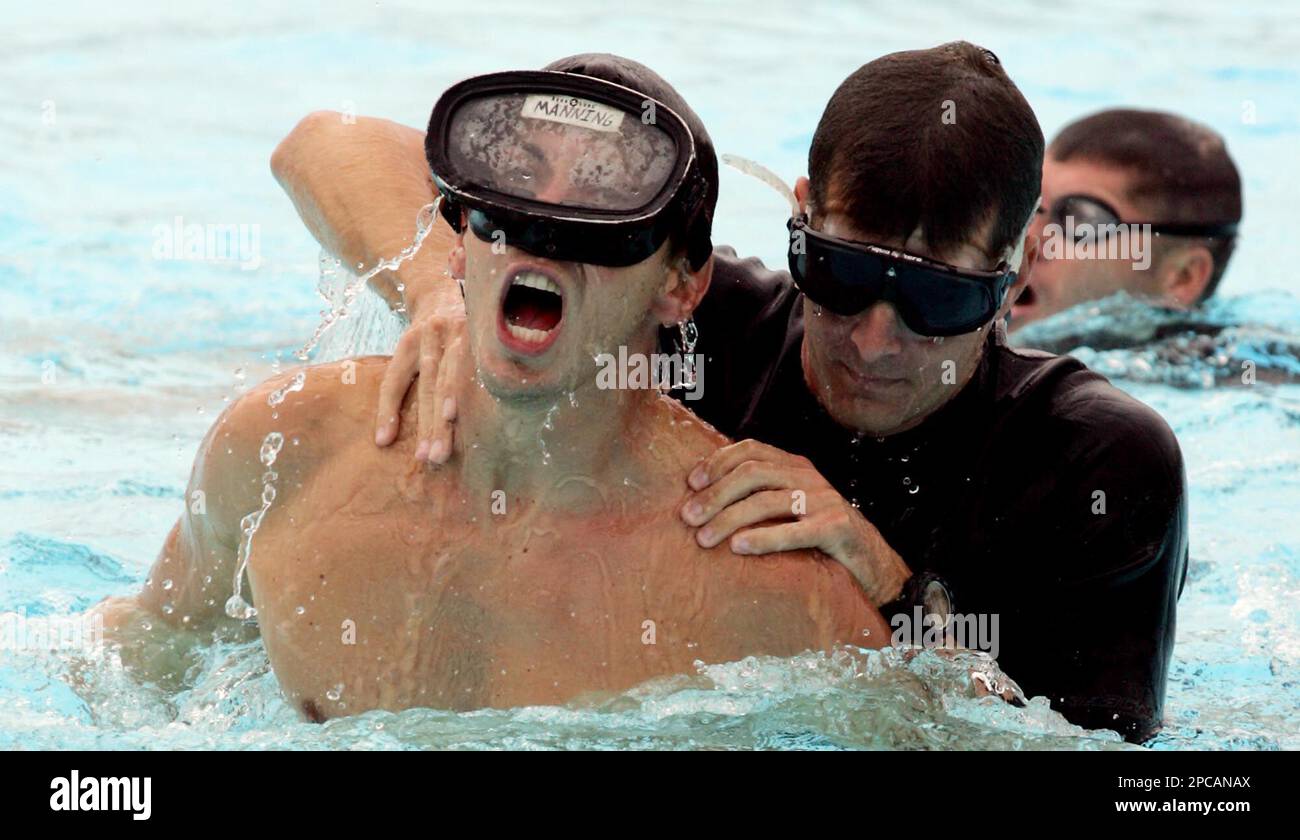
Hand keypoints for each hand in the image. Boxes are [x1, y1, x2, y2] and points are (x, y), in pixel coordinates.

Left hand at [374, 298, 467, 463]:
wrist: (459, 285)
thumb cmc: (434, 332)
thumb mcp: (414, 347)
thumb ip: (401, 384)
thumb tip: (382, 440)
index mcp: (410, 340)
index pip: (395, 379)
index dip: (389, 410)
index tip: (384, 442)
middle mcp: (433, 334)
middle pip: (428, 386)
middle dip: (428, 426)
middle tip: (428, 458)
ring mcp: (462, 332)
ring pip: (452, 381)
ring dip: (448, 419)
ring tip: (444, 450)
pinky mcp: (485, 334)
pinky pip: (478, 371)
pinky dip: (473, 395)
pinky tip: (474, 415)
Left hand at [679, 439, 911, 604]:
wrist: (873, 563)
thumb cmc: (820, 538)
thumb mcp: (789, 510)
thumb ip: (758, 499)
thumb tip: (702, 503)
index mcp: (795, 466)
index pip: (751, 449)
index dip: (717, 462)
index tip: (690, 483)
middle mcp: (809, 477)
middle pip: (753, 473)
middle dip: (715, 494)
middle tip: (688, 517)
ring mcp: (824, 500)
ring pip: (767, 501)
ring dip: (729, 519)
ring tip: (704, 538)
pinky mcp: (836, 527)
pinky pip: (794, 531)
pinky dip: (763, 538)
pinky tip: (739, 547)